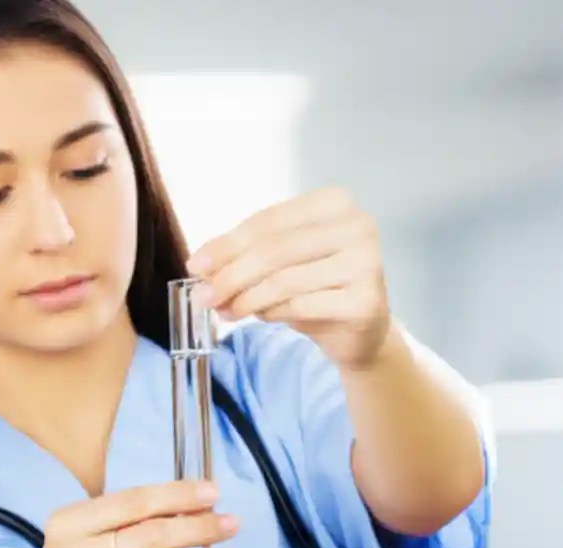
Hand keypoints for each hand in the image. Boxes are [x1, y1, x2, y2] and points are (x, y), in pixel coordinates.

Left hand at [187, 186, 392, 369]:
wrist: (361, 329)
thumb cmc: (317, 286)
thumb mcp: (278, 263)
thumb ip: (242, 256)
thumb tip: (200, 267)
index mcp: (334, 203)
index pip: (268, 221)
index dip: (226, 245)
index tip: (195, 266)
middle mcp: (357, 226)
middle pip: (273, 250)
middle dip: (230, 276)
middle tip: (202, 297)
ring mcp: (366, 263)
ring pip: (283, 281)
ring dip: (245, 299)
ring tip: (225, 311)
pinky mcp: (365, 301)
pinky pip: (300, 306)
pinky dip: (270, 313)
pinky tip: (260, 317)